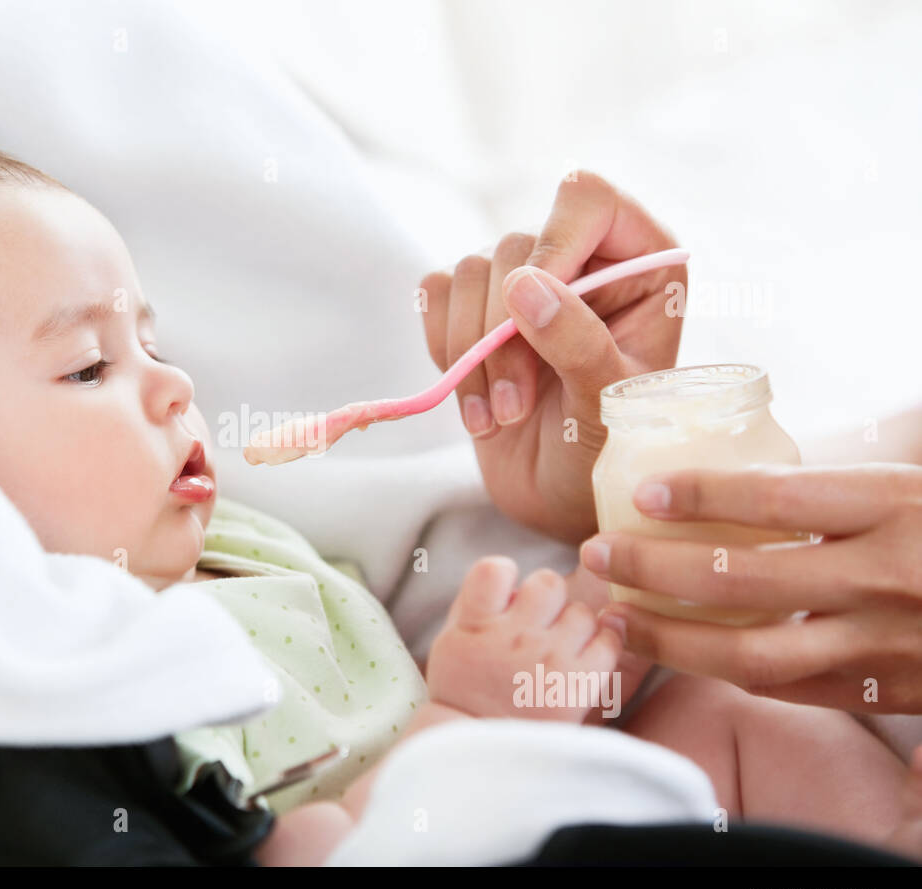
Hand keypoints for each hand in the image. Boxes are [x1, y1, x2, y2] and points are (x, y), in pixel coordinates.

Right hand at [419, 171, 685, 542]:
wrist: (564, 501)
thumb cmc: (611, 455)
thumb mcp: (609, 405)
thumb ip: (577, 343)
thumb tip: (523, 285)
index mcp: (640, 264)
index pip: (587, 199)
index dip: (553, 245)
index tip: (536, 311)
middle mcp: (582, 262)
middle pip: (515, 246)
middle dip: (503, 334)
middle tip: (517, 406)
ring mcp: (525, 286)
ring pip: (470, 273)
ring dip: (472, 356)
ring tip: (498, 418)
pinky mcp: (474, 312)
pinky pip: (436, 294)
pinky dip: (441, 349)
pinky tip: (471, 401)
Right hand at [425, 557, 624, 722]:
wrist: (479, 752)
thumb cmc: (464, 691)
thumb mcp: (451, 640)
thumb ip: (475, 603)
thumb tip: (510, 577)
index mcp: (476, 623)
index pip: (495, 569)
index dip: (506, 574)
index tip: (507, 595)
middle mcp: (514, 635)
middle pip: (547, 582)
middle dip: (547, 598)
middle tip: (541, 621)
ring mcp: (549, 658)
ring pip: (581, 611)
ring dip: (575, 624)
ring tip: (563, 645)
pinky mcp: (579, 683)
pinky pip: (609, 640)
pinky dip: (604, 643)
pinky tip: (588, 656)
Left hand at [580, 464, 921, 712]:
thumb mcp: (908, 483)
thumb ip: (831, 486)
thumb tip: (727, 475)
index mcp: (895, 504)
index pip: (778, 496)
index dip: (701, 494)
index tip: (642, 491)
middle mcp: (887, 574)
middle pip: (746, 578)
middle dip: (655, 567)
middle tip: (596, 551)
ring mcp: (885, 642)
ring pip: (755, 652)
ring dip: (672, 637)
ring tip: (616, 615)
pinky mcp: (886, 690)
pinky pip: (787, 688)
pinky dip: (723, 672)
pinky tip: (676, 652)